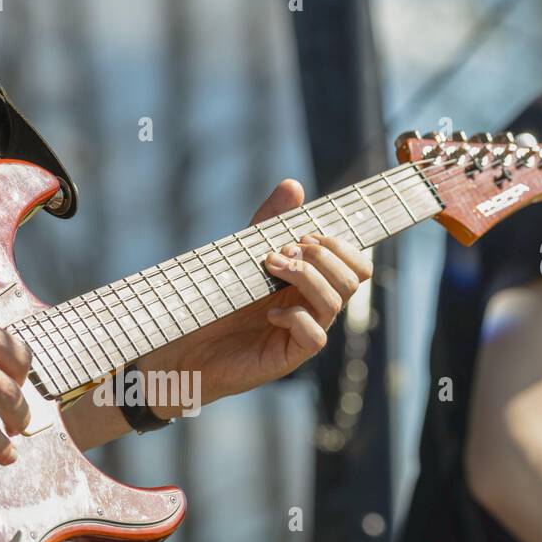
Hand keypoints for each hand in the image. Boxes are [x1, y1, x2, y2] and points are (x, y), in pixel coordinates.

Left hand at [138, 179, 371, 410]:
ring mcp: (305, 333)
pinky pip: (315, 335)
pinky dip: (294, 316)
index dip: (339, 244)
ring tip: (270, 267)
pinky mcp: (290, 356)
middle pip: (355, 278)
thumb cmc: (216, 302)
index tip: (303, 234)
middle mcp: (315, 308)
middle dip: (322, 255)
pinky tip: (268, 312)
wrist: (185, 346)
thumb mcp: (244, 254)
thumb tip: (293, 186)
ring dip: (306, 276)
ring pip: (337, 301)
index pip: (356, 264)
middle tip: (282, 251)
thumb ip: (269, 224)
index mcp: (312, 284)